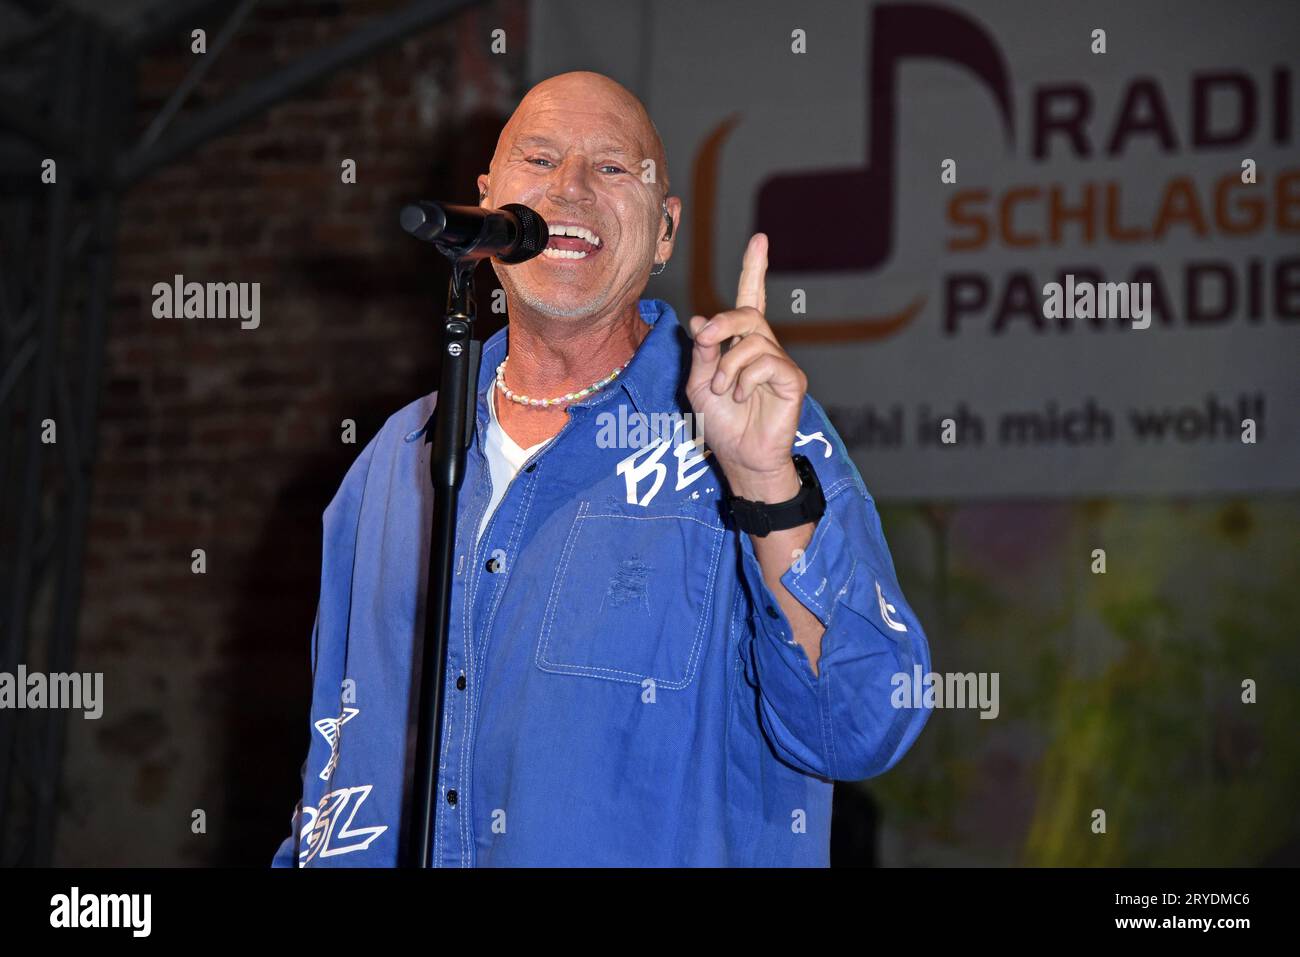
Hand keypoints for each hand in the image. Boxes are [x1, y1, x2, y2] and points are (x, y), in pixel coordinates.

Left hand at [685, 233, 806, 501]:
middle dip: (723, 323)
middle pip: (747, 313)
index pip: (749, 299)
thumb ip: (703, 351)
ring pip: (753, 340)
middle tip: (705, 342)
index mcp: (740, 344)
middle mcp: (763, 348)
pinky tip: (740, 397)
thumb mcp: (699, 383)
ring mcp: (780, 363)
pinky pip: (766, 362)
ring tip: (723, 390)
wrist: (740, 458)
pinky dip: (744, 379)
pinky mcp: (792, 380)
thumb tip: (703, 320)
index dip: (754, 269)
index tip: (759, 239)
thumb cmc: (720, 424)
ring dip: (727, 365)